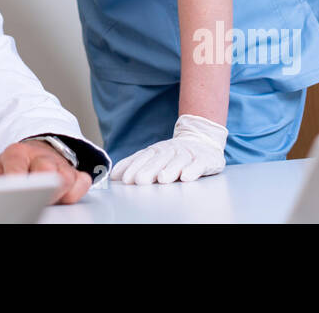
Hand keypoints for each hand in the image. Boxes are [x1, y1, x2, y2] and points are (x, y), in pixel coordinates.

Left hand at [0, 139, 92, 203]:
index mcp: (16, 154)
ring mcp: (59, 164)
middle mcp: (39, 156)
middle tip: (35, 200)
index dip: (16, 178)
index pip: (16, 164)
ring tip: (47, 201)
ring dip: (59, 193)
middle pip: (47, 170)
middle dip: (42, 187)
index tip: (15, 189)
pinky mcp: (76, 173)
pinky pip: (83, 182)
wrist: (33, 152)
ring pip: (67, 177)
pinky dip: (76, 192)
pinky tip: (64, 197)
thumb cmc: (11, 167)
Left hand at [110, 114, 227, 183]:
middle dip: (149, 170)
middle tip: (139, 180)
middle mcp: (171, 150)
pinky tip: (186, 176)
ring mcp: (188, 154)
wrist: (202, 139)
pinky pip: (199, 164)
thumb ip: (134, 164)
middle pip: (159, 159)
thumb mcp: (154, 155)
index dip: (134, 167)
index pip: (143, 158)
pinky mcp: (205, 159)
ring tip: (162, 179)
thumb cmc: (173, 153)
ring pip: (178, 161)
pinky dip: (193, 170)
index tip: (124, 179)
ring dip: (170, 170)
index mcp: (157, 150)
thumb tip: (113, 176)